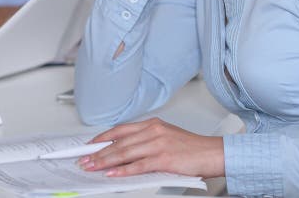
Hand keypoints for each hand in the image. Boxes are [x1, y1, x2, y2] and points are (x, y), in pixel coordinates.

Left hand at [78, 117, 223, 178]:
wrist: (214, 153)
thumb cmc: (192, 148)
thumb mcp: (166, 137)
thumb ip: (146, 142)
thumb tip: (125, 153)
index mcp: (152, 124)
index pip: (120, 130)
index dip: (103, 138)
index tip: (90, 145)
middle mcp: (153, 131)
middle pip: (119, 142)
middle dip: (99, 152)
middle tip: (85, 160)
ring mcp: (157, 144)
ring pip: (125, 153)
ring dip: (105, 161)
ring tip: (93, 167)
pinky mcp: (164, 159)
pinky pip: (138, 165)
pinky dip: (123, 170)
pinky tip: (113, 174)